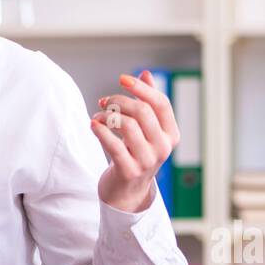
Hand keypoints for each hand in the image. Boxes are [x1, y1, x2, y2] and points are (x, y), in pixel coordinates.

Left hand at [89, 69, 179, 212]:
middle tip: (105, 101)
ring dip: (108, 115)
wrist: (127, 191)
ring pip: (128, 125)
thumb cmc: (135, 154)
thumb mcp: (146, 129)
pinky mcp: (129, 171)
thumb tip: (146, 73)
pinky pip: (113, 144)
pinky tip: (93, 124)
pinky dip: (100, 130)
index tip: (122, 79)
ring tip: (98, 117)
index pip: (161, 103)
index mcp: (171, 135)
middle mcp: (163, 148)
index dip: (142, 88)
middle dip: (119, 100)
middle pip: (143, 112)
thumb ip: (148, 103)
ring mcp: (147, 161)